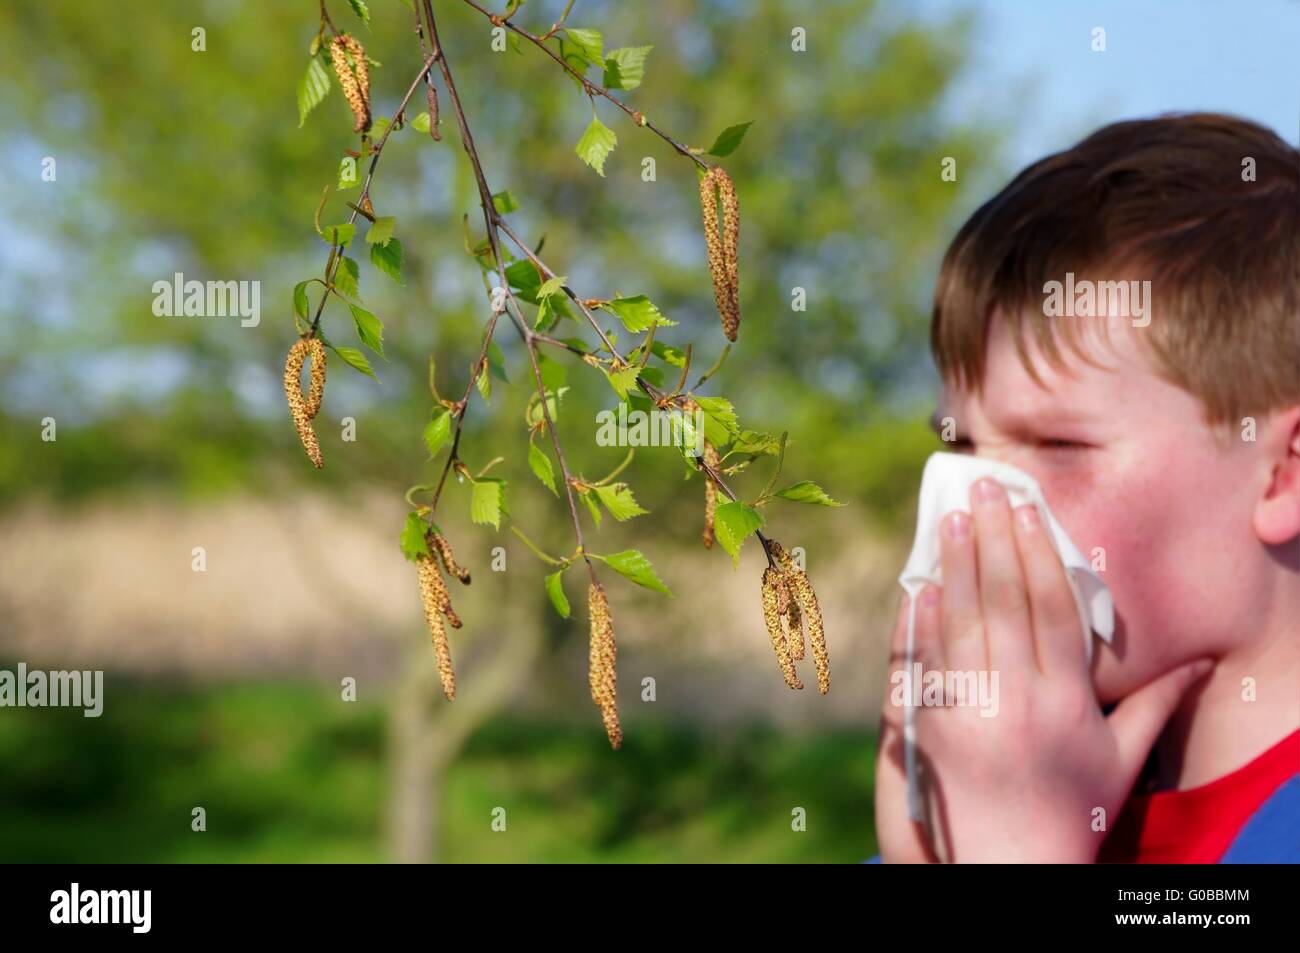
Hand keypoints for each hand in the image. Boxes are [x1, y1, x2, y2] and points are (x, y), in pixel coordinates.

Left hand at [877, 477, 1210, 861]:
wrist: (1014, 867)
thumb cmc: (1072, 811)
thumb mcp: (1122, 758)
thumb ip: (1156, 703)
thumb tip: (1200, 660)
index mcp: (1069, 699)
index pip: (1053, 606)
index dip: (1039, 550)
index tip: (1028, 508)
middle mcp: (1023, 699)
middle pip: (1006, 600)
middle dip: (996, 539)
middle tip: (985, 490)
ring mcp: (976, 713)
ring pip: (965, 622)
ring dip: (957, 566)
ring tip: (953, 521)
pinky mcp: (937, 730)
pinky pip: (928, 664)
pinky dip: (923, 622)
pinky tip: (921, 586)